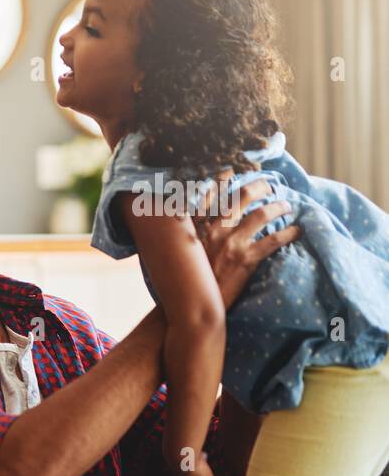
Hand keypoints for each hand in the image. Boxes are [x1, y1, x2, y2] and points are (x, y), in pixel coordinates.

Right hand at [195, 176, 298, 308]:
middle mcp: (213, 230)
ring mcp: (230, 244)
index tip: (232, 169)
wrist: (190, 306)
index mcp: (196, 227)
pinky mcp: (244, 260)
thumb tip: (191, 223)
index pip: (209, 194)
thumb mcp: (178, 253)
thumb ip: (187, 236)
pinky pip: (273, 241)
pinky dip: (288, 233)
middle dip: (258, 187)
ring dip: (278, 207)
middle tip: (269, 186)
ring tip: (287, 206)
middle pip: (240, 197)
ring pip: (260, 215)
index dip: (222, 178)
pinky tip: (297, 231)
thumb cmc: (185, 281)